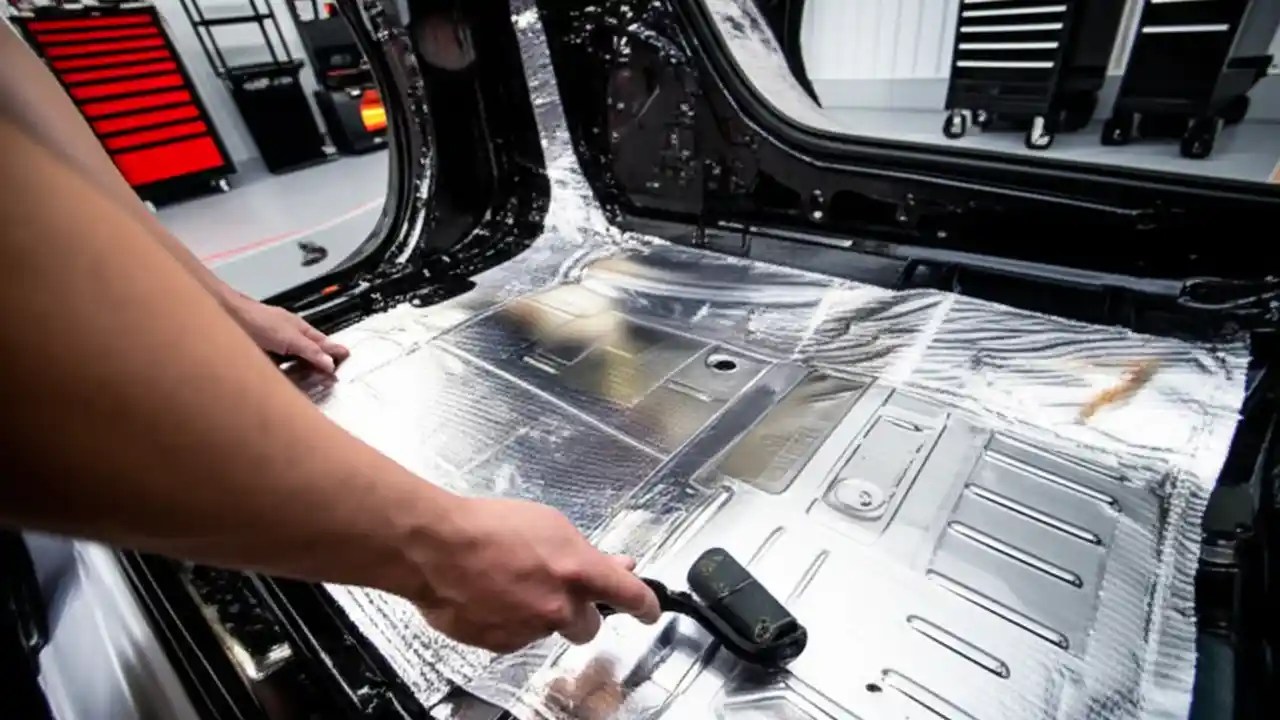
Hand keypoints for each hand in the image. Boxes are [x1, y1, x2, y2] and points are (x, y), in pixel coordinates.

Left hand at [222, 294, 348, 372]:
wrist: (226, 317)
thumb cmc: (258, 322)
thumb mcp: (290, 339)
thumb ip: (310, 351)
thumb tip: (330, 362)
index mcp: (299, 328)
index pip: (322, 342)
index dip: (333, 350)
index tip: (346, 357)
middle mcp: (286, 335)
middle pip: (308, 348)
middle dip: (319, 358)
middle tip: (331, 370)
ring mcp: (271, 342)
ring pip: (291, 355)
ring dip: (300, 364)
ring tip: (311, 375)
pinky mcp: (258, 350)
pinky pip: (275, 361)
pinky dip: (283, 368)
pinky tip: (282, 375)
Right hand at [416, 498, 659, 652]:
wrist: (434, 548)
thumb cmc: (487, 526)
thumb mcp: (549, 524)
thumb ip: (586, 552)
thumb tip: (615, 564)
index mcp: (578, 571)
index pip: (630, 596)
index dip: (647, 606)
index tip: (651, 611)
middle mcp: (559, 607)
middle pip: (590, 627)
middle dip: (581, 614)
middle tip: (558, 592)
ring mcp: (530, 630)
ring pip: (549, 630)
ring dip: (539, 614)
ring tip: (509, 584)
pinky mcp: (501, 644)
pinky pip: (516, 636)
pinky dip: (510, 622)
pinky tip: (490, 597)